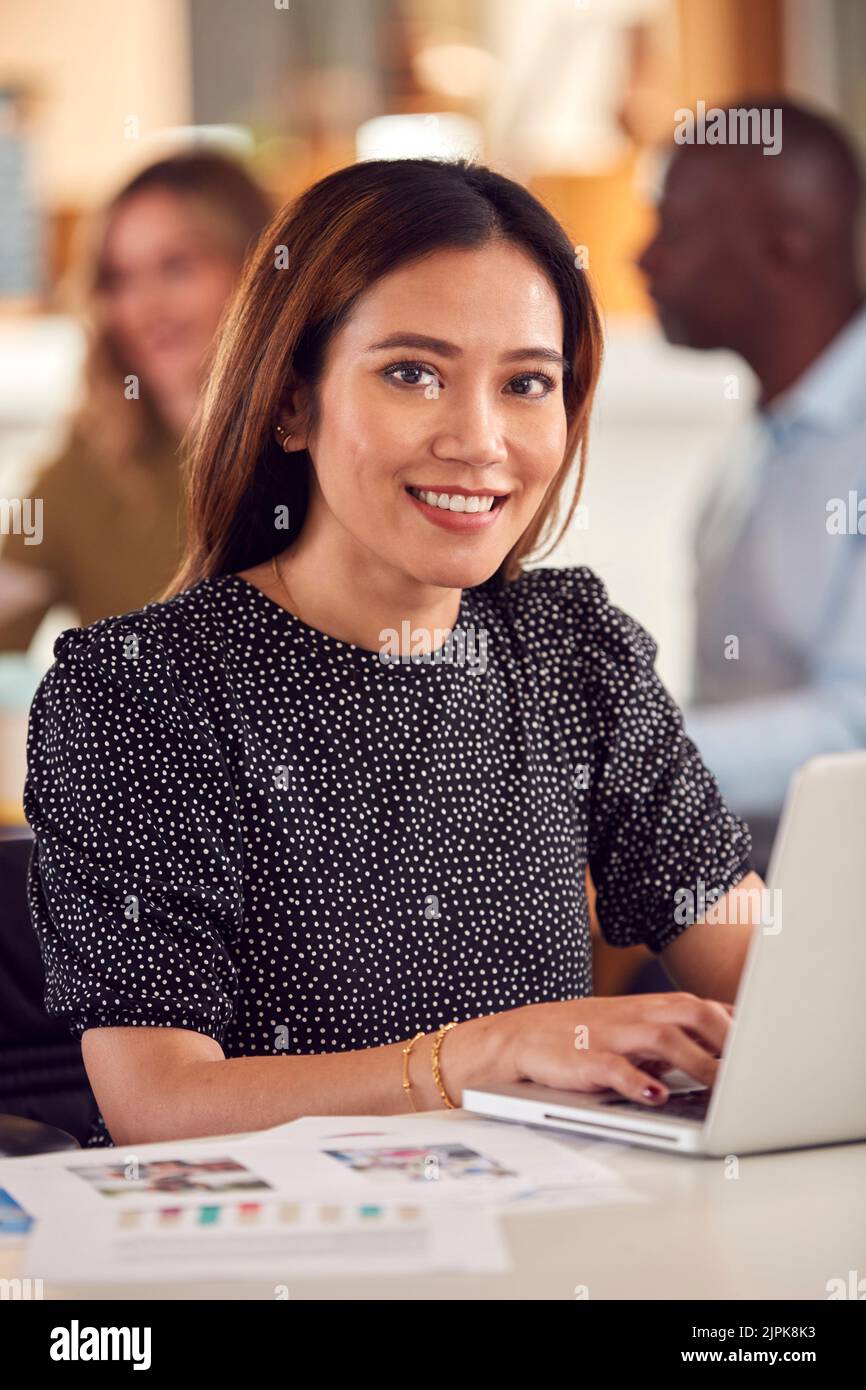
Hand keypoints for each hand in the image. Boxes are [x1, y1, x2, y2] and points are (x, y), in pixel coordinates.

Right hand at [496, 993, 733, 1104]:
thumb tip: (727, 1053)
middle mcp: (635, 1016)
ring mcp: (611, 1035)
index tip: (765, 1046)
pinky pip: (614, 1068)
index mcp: (650, 1008)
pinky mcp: (584, 1060)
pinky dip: (637, 1081)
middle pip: (692, 1011)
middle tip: (752, 1066)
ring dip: (695, 1061)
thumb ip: (675, 1038)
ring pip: (661, 1037)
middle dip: (726, 1035)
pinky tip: (656, 1096)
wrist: (520, 1037)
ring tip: (719, 1086)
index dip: (738, 1023)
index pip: (704, 1006)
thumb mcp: (634, 1030)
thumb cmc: (585, 1037)